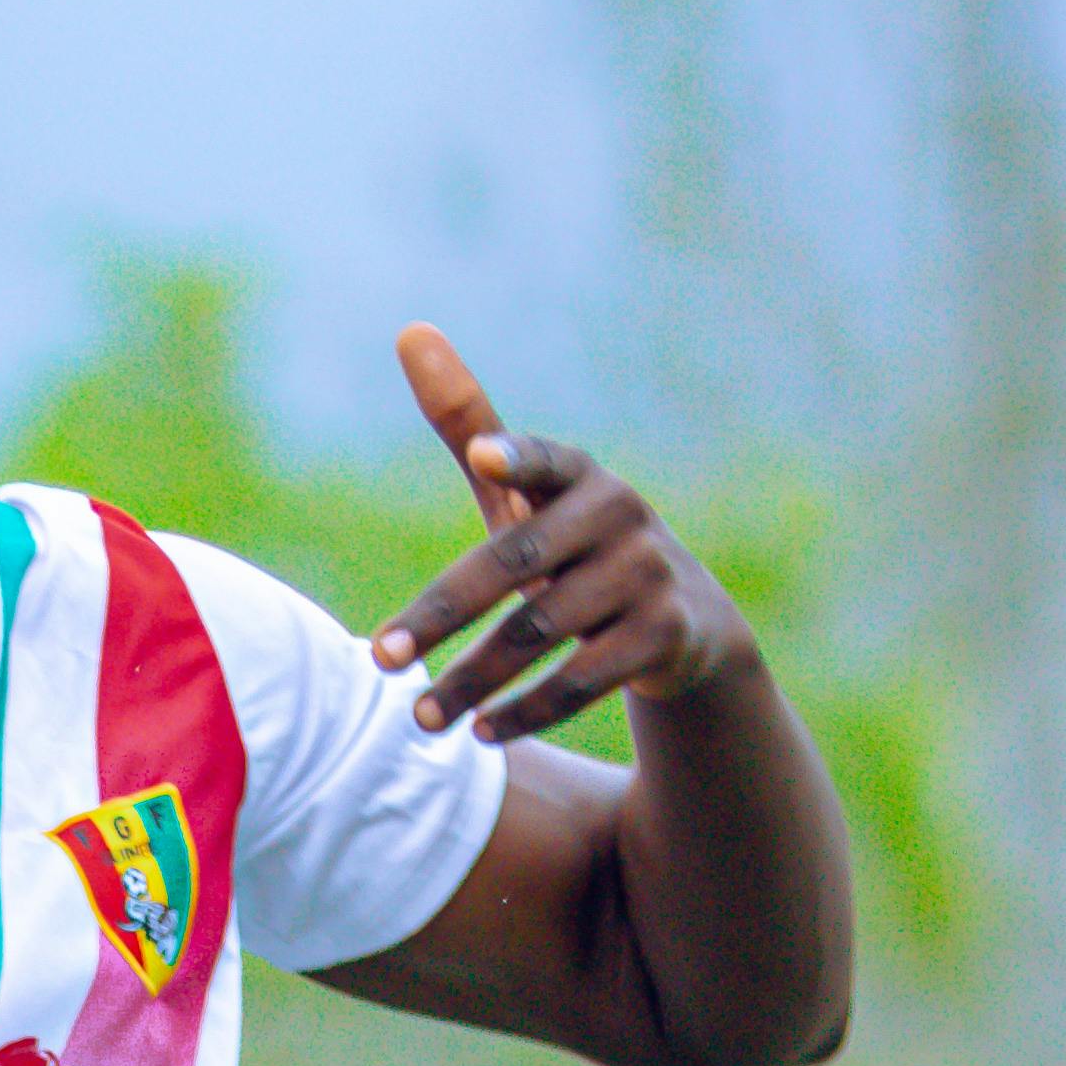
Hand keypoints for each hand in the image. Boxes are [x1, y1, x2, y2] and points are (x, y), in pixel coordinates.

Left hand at [372, 325, 750, 747]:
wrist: (686, 628)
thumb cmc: (576, 549)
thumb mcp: (526, 494)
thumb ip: (469, 421)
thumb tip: (410, 330)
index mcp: (577, 475)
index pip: (544, 459)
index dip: (516, 456)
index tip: (481, 456)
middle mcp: (617, 515)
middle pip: (515, 565)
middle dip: (442, 616)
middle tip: (379, 660)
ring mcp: (648, 574)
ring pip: (543, 633)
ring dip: (475, 681)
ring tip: (421, 720)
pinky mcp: (668, 634)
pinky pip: (587, 679)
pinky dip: (530, 711)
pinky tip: (483, 734)